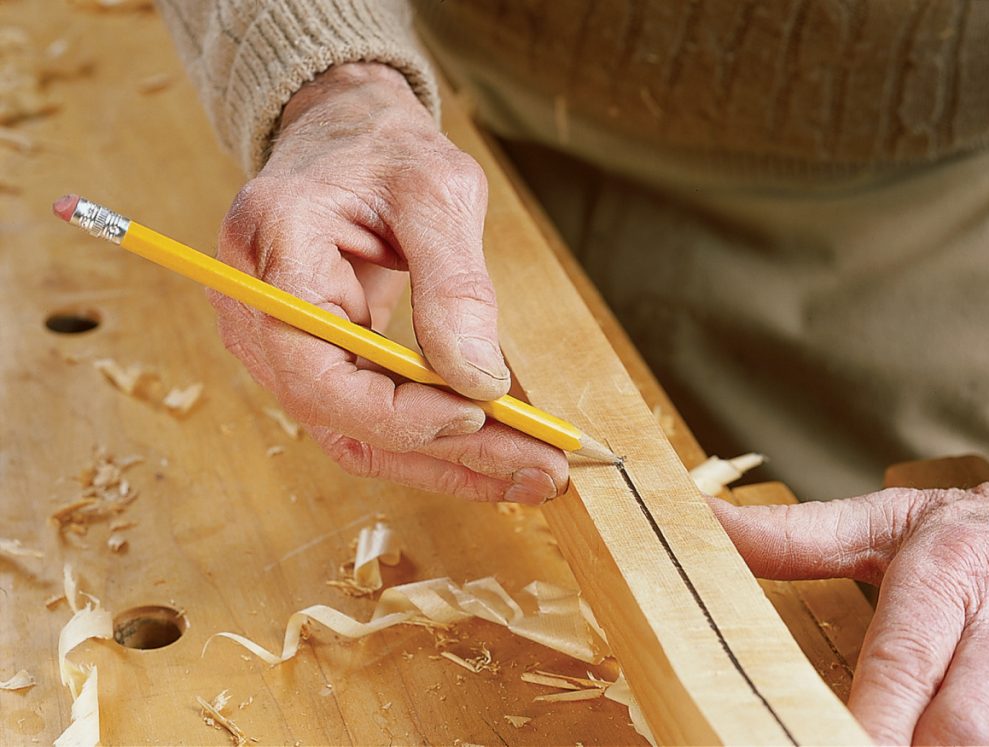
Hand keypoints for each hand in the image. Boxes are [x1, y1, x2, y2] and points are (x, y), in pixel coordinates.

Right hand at [211, 62, 565, 503]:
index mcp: (272, 249)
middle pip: (342, 419)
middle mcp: (257, 309)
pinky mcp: (313, 361)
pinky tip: (492, 451)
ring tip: (531, 470)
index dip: (397, 414)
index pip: (317, 371)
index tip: (479, 414)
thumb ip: (454, 285)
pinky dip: (431, 442)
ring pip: (357, 436)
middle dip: (447, 452)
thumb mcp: (436, 191)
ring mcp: (278, 343)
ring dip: (446, 462)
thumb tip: (479, 383)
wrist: (348, 135)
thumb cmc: (385, 148)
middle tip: (541, 468)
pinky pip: (367, 420)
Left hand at [711, 478, 988, 744]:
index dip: (874, 718)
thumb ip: (790, 536)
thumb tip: (697, 515)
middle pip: (959, 728)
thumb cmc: (954, 534)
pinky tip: (943, 742)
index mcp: (945, 573)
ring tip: (899, 737)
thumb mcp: (876, 523)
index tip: (840, 742)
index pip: (903, 662)